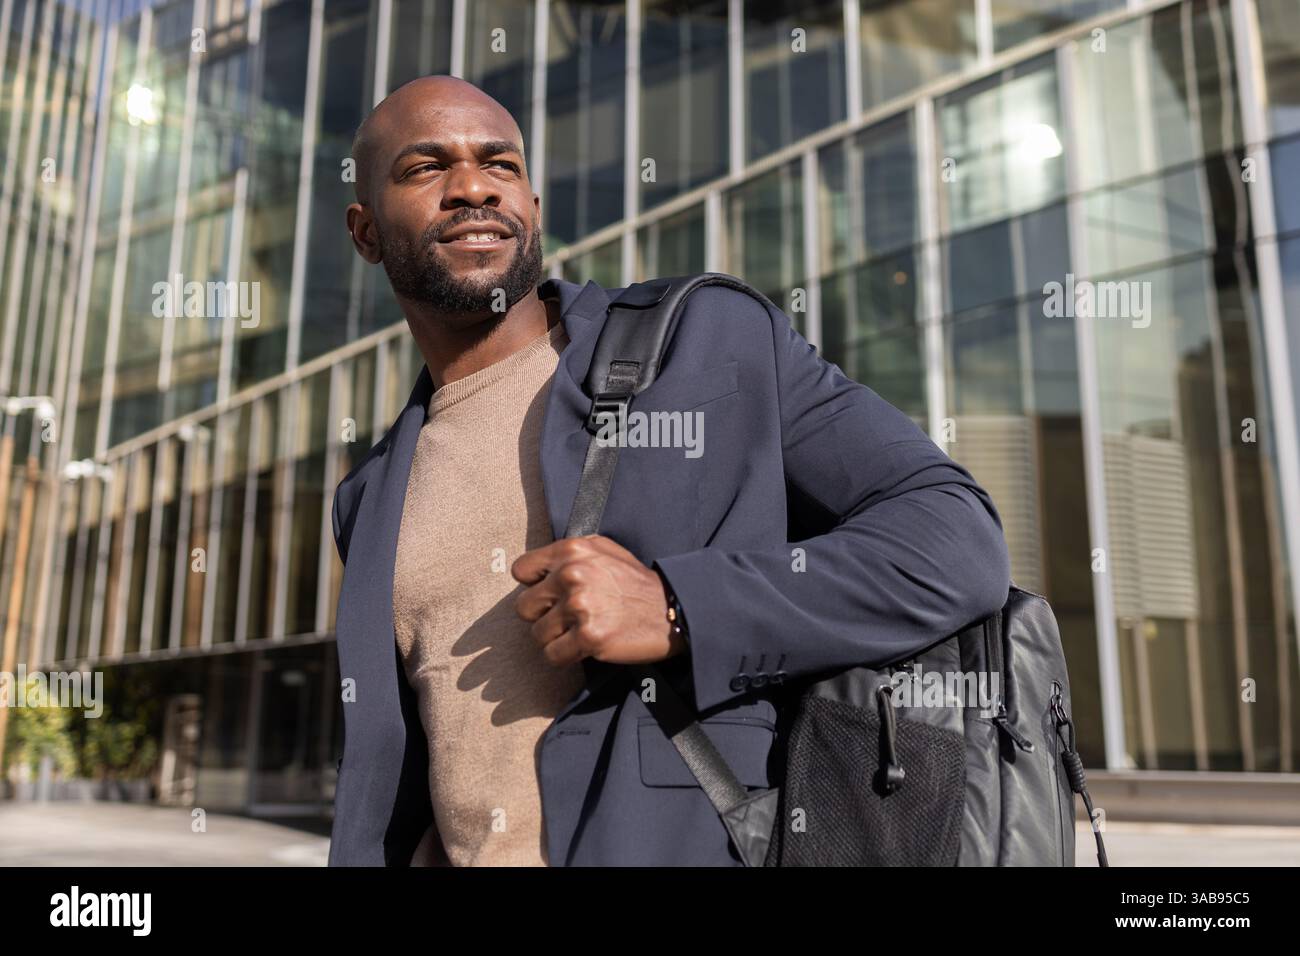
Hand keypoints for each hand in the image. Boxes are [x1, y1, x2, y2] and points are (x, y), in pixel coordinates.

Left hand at [511, 535, 686, 666]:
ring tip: (579, 632)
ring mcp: (580, 606)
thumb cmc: (636, 583)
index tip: (550, 595)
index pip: (521, 570)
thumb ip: (569, 555)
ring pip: (537, 634)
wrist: (672, 609)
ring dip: (555, 638)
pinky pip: (552, 655)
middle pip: (525, 606)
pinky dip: (564, 656)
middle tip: (567, 618)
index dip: (534, 586)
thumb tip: (535, 570)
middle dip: (543, 615)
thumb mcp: (604, 551)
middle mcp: (572, 574)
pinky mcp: (589, 636)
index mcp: (572, 550)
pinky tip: (583, 647)